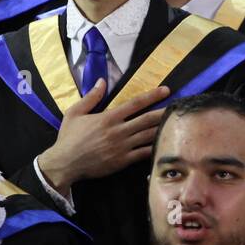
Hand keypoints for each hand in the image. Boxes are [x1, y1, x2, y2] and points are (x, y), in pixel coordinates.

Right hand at [37, 82, 171, 193]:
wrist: (65, 163)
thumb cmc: (69, 137)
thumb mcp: (74, 112)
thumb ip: (91, 97)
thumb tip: (102, 81)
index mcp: (108, 117)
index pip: (135, 103)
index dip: (152, 96)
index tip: (166, 90)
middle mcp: (118, 131)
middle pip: (147, 119)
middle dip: (164, 111)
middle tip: (179, 106)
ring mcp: (122, 147)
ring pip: (148, 135)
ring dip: (163, 128)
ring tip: (177, 123)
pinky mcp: (122, 161)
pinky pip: (143, 153)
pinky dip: (155, 148)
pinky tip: (165, 144)